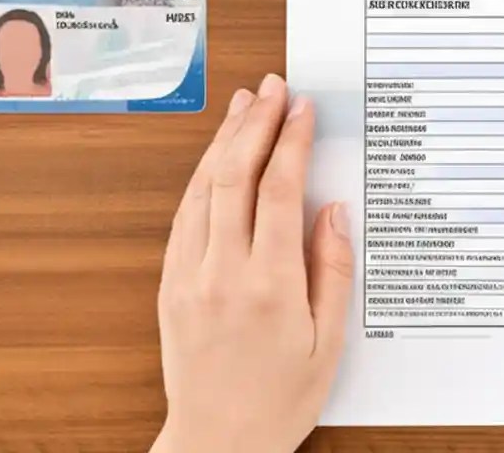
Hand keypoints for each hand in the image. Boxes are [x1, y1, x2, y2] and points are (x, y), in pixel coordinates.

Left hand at [150, 74, 352, 452]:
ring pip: (202, 189)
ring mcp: (189, 276)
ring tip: (244, 106)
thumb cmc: (279, 401)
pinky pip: (183, 217)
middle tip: (272, 87)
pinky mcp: (170, 285)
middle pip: (234, 176)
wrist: (216, 443)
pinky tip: (216, 160)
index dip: (290, 140)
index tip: (302, 107)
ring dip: (224, 142)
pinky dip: (200, 179)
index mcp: (269, 285)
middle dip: (255, 123)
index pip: (278, 190)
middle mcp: (222, 272)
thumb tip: (333, 211)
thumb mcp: (328, 344)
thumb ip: (332, 272)